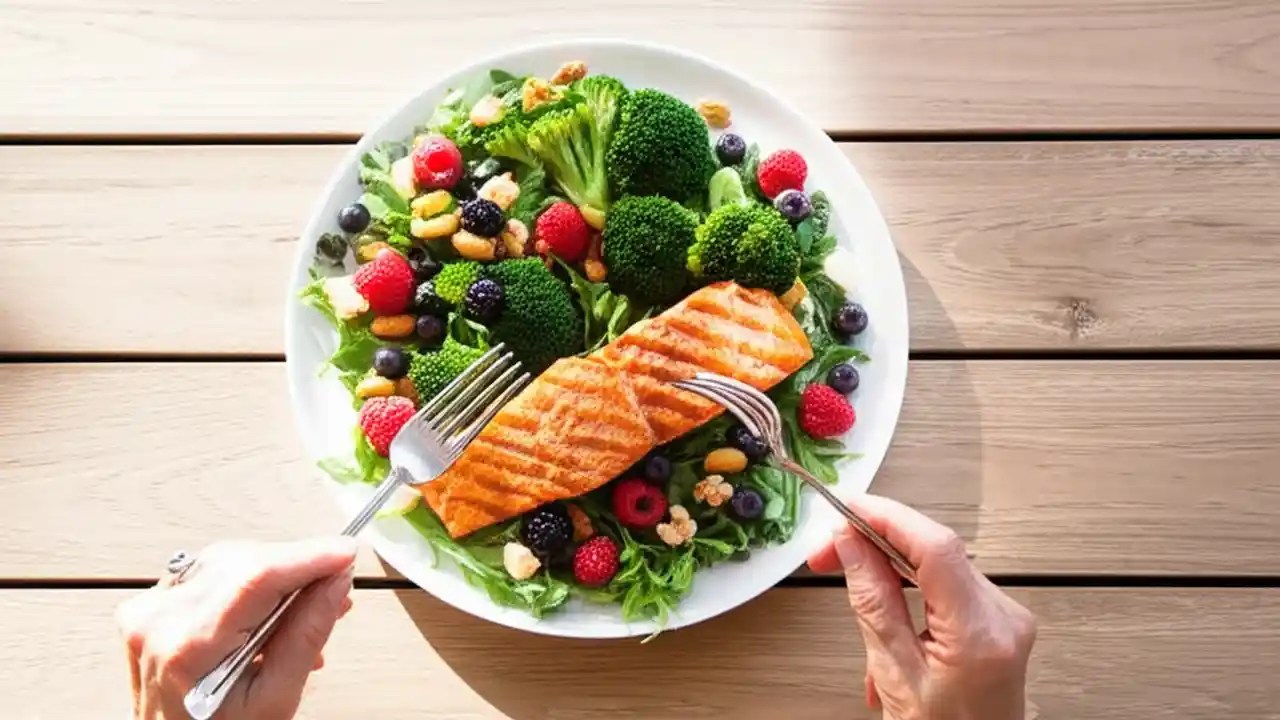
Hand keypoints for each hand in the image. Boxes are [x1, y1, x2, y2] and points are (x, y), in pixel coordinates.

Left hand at [116, 538, 357, 719]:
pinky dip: (249, 581)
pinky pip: (211, 571)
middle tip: (336, 585)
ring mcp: (150, 610)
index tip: (345, 552)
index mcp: (188, 648)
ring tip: (308, 605)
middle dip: (297, 566)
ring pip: (230, 560)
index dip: (307, 557)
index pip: (256, 578)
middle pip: (244, 562)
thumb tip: (336, 583)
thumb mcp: (274, 700)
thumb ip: (306, 636)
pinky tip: (272, 606)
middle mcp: (160, 620)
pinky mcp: (151, 605)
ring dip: (276, 572)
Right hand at [808, 496, 1035, 719]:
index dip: (888, 517)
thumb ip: (873, 606)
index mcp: (980, 635)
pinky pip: (946, 582)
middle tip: (826, 550)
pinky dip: (907, 582)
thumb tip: (851, 547)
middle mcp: (1003, 617)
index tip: (848, 508)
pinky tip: (879, 594)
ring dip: (886, 559)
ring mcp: (1005, 616)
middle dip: (876, 539)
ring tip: (842, 567)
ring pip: (937, 562)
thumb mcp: (895, 677)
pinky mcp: (997, 619)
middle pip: (935, 550)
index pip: (936, 548)